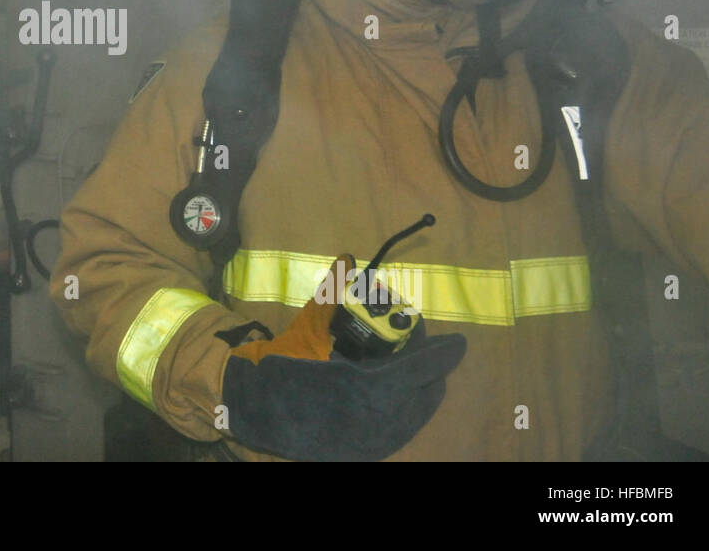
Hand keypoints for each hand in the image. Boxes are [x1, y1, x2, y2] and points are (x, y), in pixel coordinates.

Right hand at [221, 254, 465, 460]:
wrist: (250, 404)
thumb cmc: (283, 362)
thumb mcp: (309, 326)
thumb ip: (335, 292)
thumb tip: (348, 257)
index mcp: (369, 389)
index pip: (421, 369)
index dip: (443, 353)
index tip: (458, 341)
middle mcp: (377, 422)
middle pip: (424, 393)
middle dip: (428, 368)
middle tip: (420, 346)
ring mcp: (370, 442)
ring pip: (413, 415)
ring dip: (418, 390)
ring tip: (410, 368)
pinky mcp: (361, 451)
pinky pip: (397, 430)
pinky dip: (402, 410)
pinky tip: (393, 394)